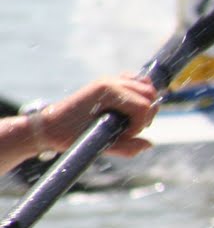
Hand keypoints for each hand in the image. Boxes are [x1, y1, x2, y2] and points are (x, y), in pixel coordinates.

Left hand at [38, 75, 158, 156]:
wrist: (50, 127)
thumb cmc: (70, 136)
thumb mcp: (98, 145)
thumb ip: (126, 147)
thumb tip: (149, 144)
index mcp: (107, 91)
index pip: (144, 106)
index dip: (140, 125)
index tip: (124, 135)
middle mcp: (111, 81)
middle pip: (149, 94)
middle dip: (145, 115)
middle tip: (129, 129)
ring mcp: (110, 80)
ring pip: (147, 87)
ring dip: (145, 105)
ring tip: (131, 120)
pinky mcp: (110, 83)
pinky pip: (137, 82)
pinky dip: (141, 94)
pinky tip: (132, 109)